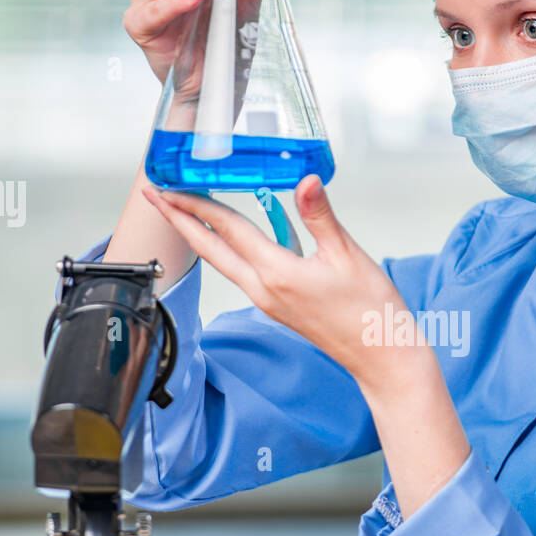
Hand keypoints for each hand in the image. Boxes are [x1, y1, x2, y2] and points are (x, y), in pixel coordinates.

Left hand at [141, 175, 413, 390]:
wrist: (381, 356)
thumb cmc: (370, 309)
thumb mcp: (350, 255)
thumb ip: (321, 216)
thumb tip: (306, 180)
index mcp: (277, 273)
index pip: (227, 230)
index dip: (196, 204)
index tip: (170, 186)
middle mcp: (264, 290)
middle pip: (210, 249)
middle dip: (179, 220)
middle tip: (154, 195)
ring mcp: (267, 301)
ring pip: (222, 262)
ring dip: (199, 235)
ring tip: (183, 211)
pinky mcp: (276, 307)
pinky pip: (241, 272)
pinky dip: (226, 250)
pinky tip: (228, 237)